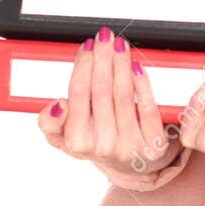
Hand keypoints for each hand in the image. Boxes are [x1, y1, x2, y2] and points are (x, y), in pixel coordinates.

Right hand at [37, 28, 179, 177]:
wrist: (129, 167)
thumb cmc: (96, 144)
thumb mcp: (64, 140)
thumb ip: (50, 123)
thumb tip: (58, 104)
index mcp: (78, 143)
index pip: (78, 94)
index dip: (83, 65)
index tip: (87, 47)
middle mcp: (104, 147)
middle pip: (102, 91)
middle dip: (102, 59)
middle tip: (104, 38)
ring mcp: (131, 147)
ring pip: (124, 96)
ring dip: (121, 64)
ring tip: (119, 46)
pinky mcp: (154, 146)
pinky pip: (148, 109)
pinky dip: (142, 84)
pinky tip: (136, 66)